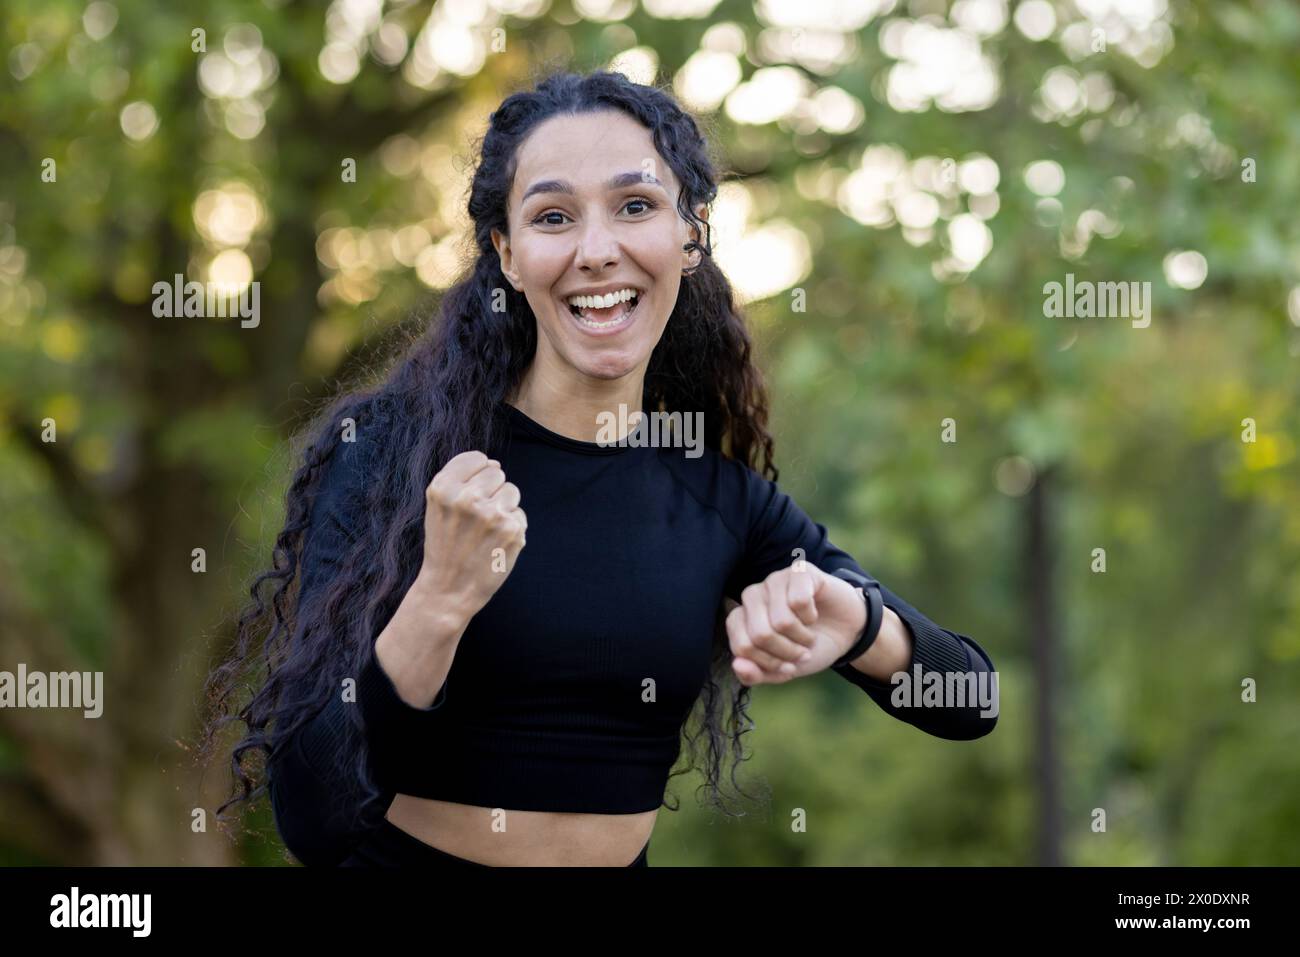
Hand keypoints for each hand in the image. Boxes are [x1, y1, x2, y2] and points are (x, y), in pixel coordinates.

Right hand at [414, 450, 527, 622]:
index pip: (476, 459)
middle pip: (497, 473)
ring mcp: (491, 514)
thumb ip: (460, 479)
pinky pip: (520, 514)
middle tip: (476, 519)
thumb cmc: (444, 546)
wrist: (448, 590)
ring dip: (504, 508)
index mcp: (443, 488)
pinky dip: (512, 528)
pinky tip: (495, 544)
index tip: (468, 496)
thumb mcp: (437, 506)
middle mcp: (467, 498)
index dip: (476, 476)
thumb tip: (494, 462)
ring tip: (485, 531)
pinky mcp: (512, 530)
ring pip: (512, 491)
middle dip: (491, 492)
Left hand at [725, 564, 867, 686]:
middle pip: (761, 634)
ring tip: (808, 635)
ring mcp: (774, 580)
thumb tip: (737, 665)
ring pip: (782, 620)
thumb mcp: (781, 670)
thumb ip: (755, 674)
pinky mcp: (798, 571)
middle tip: (802, 651)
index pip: (742, 646)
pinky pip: (799, 601)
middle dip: (787, 652)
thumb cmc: (807, 648)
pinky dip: (811, 617)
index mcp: (741, 619)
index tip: (787, 666)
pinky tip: (813, 613)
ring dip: (803, 637)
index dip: (768, 663)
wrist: (846, 632)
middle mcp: (752, 596)